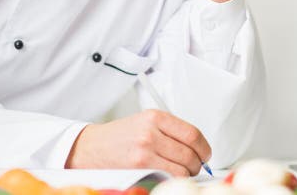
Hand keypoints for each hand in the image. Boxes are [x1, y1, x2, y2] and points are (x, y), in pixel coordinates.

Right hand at [65, 110, 211, 176]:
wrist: (91, 147)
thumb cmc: (120, 136)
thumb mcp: (144, 122)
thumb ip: (170, 130)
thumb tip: (197, 147)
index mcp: (155, 117)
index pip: (192, 133)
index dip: (204, 148)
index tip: (205, 154)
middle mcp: (151, 132)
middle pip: (190, 153)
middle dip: (197, 164)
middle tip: (195, 166)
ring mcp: (145, 151)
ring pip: (183, 168)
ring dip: (187, 173)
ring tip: (181, 171)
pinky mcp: (140, 167)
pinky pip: (169, 176)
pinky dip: (174, 178)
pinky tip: (169, 176)